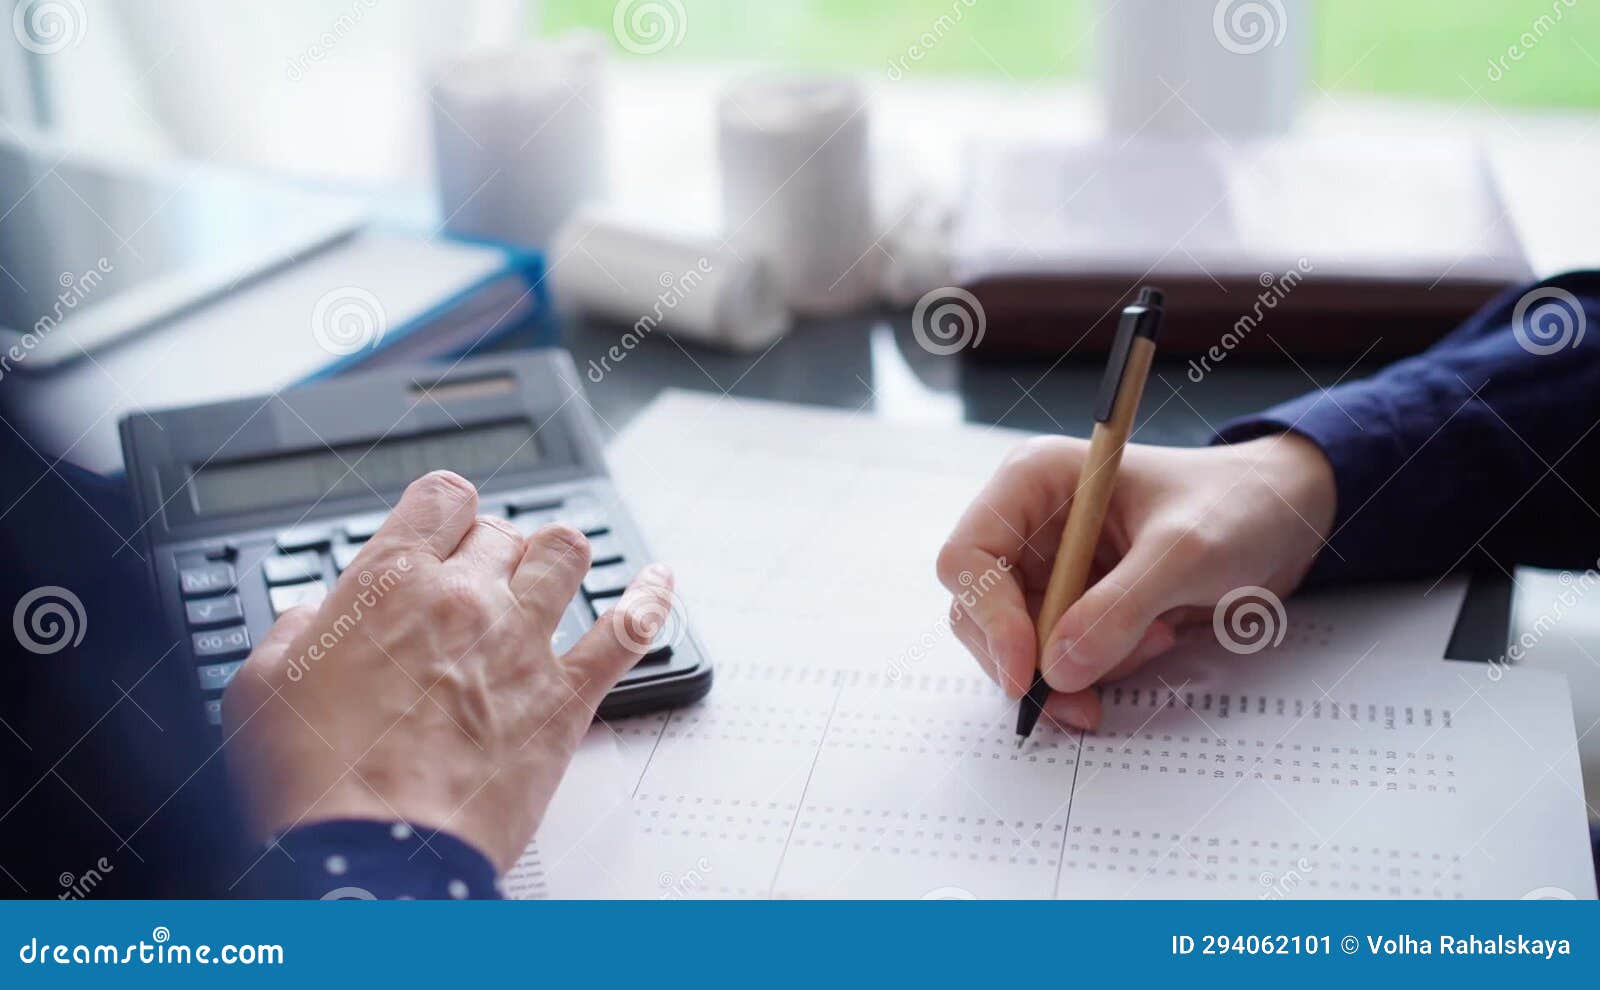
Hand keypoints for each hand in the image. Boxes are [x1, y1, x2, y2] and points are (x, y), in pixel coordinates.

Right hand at [223, 470, 672, 872]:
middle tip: (476, 581)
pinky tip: (658, 584)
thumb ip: (298, 631)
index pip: (442, 495)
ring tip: (548, 571)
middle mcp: (466, 600)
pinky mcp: (566, 700)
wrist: (372, 861)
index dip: (443, 508)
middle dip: (489, 548)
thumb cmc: (312, 785)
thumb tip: (317, 615)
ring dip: (556, 556)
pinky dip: (651, 600)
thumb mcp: (263, 685)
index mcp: (390, 583)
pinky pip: (629, 630)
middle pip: (502, 531)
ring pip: (566, 554)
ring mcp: (524, 646)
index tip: (441, 528)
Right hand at [936, 432, 1335, 730]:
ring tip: (1153, 638)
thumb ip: (1118, 608)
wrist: (1285, 519)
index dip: (987, 617)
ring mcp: (1050, 568)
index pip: (968, 557)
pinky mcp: (1074, 605)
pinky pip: (1059, 658)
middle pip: (981, 612)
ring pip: (1020, 646)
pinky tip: (1154, 639)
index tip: (1028, 671)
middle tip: (1083, 696)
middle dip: (1033, 658)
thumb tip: (1057, 668)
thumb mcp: (1185, 553)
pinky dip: (1100, 669)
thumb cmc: (1239, 506)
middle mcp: (1029, 525)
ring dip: (1078, 666)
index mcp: (1034, 482)